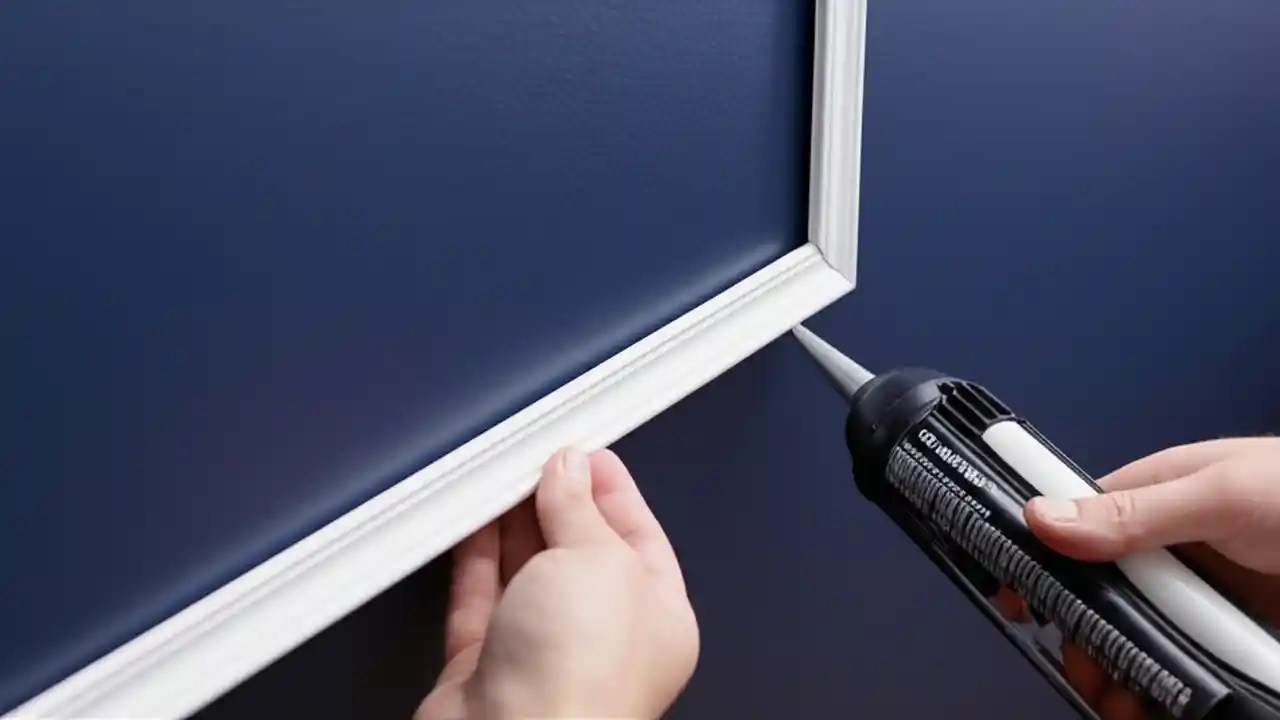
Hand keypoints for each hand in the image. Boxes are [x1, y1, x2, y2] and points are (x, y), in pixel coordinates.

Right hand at [415, 447, 698, 719]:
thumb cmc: (581, 670)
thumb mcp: (598, 560)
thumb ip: (580, 509)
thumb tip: (567, 470)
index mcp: (658, 617)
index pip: (638, 536)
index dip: (610, 489)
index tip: (581, 450)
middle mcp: (603, 638)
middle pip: (578, 550)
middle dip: (556, 500)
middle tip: (530, 455)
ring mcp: (543, 653)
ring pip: (526, 571)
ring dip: (510, 522)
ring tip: (496, 473)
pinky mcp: (485, 664)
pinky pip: (479, 596)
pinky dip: (472, 555)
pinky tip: (467, 516)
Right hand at [1021, 437, 1279, 718]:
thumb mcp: (1225, 494)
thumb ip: (1136, 512)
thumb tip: (1046, 517)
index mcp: (1155, 499)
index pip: (1073, 528)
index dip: (1041, 565)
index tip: (1019, 600)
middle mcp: (1171, 552)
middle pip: (1101, 602)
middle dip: (1085, 641)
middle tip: (1087, 669)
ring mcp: (1202, 601)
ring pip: (1140, 646)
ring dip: (1124, 678)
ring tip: (1127, 704)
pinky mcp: (1230, 642)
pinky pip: (1186, 675)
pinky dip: (1168, 698)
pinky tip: (1163, 709)